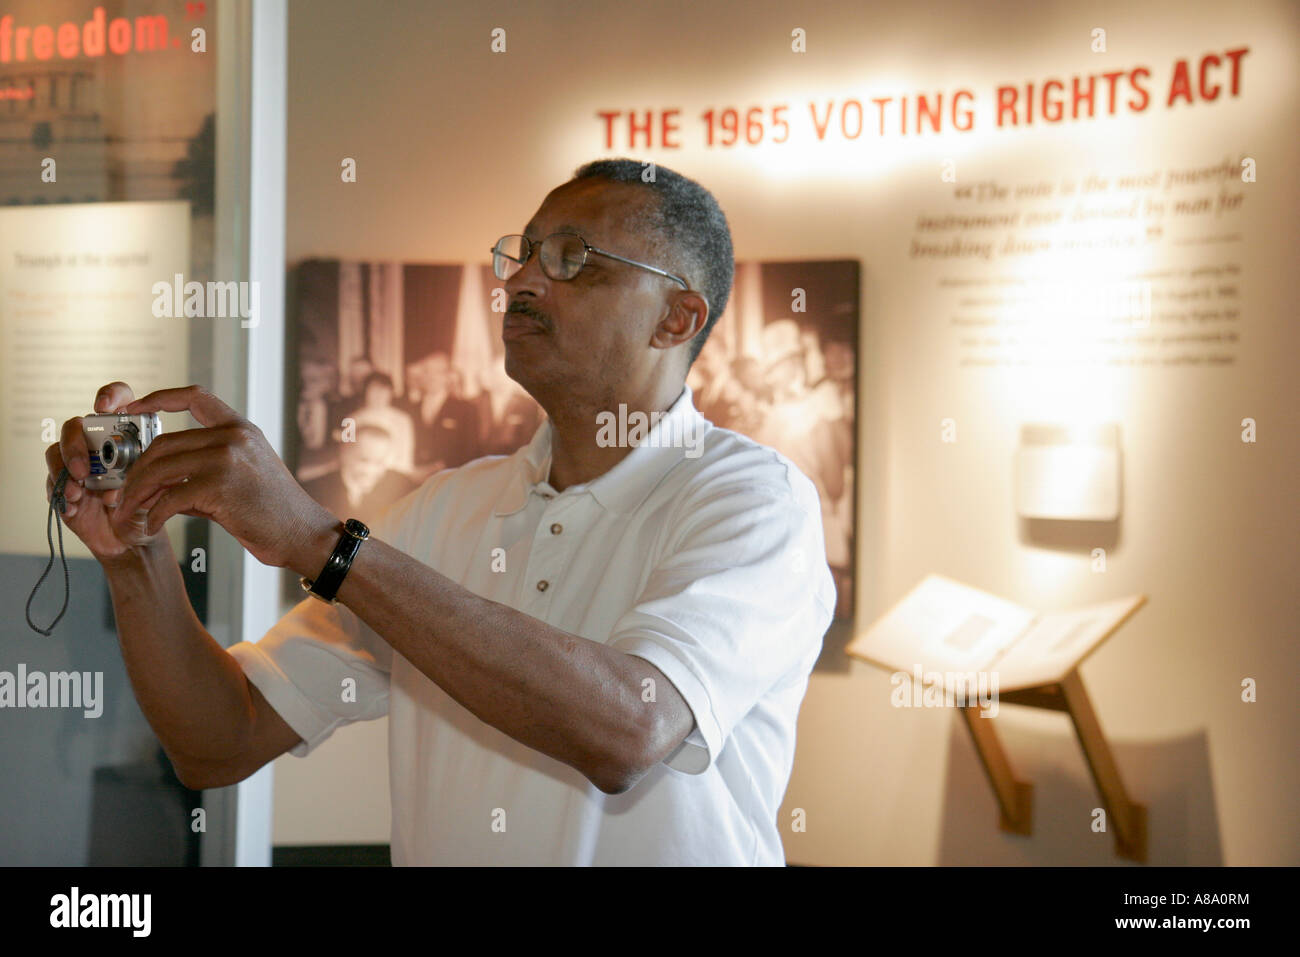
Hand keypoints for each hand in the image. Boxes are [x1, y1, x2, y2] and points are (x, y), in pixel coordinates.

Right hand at [44, 381, 168, 562]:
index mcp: (124, 434)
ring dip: (65, 471)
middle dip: (75, 445)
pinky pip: (53, 484)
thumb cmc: (148, 504)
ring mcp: (77, 464)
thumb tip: (142, 468)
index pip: (116, 401)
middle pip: (75, 426)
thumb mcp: (160, 484)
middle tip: (85, 468)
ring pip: (56, 452)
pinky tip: (75, 506)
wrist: (135, 537)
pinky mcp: (63, 487)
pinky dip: (63, 494)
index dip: (110, 396)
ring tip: (80, 492)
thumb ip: (153, 470)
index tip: (104, 407)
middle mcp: (97, 444)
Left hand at [111, 384, 335, 567]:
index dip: (159, 398)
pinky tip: (152, 525)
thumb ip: (203, 469)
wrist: (303, 533)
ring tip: (129, 512)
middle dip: (136, 470)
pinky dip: (153, 514)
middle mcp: (233, 436)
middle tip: (124, 492)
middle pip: (164, 442)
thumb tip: (159, 482)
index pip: (194, 397)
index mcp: (241, 428)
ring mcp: (227, 458)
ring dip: (137, 494)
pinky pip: (170, 497)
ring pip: (160, 469)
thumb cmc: (274, 511)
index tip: (134, 408)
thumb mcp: (244, 475)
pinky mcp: (219, 486)